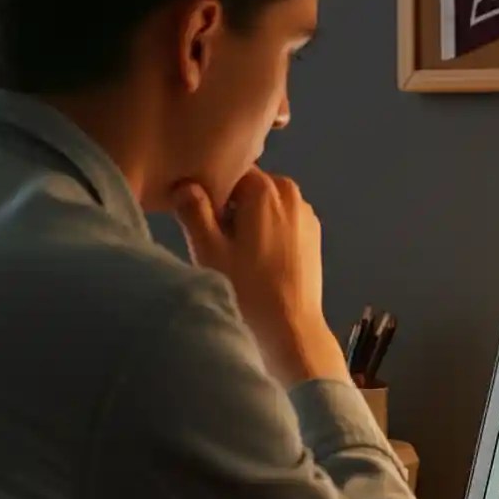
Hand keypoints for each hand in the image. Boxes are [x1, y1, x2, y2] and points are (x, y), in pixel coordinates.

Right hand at [173, 167, 346, 385]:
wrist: (290, 326)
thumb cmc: (246, 287)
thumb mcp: (208, 249)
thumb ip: (193, 210)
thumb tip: (185, 184)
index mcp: (267, 189)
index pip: (229, 172)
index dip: (212, 193)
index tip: (202, 220)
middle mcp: (292, 193)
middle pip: (249, 188)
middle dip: (232, 206)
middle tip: (217, 240)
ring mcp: (307, 214)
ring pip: (267, 205)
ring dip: (250, 220)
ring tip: (236, 253)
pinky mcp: (313, 235)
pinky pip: (283, 221)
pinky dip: (268, 232)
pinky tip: (258, 260)